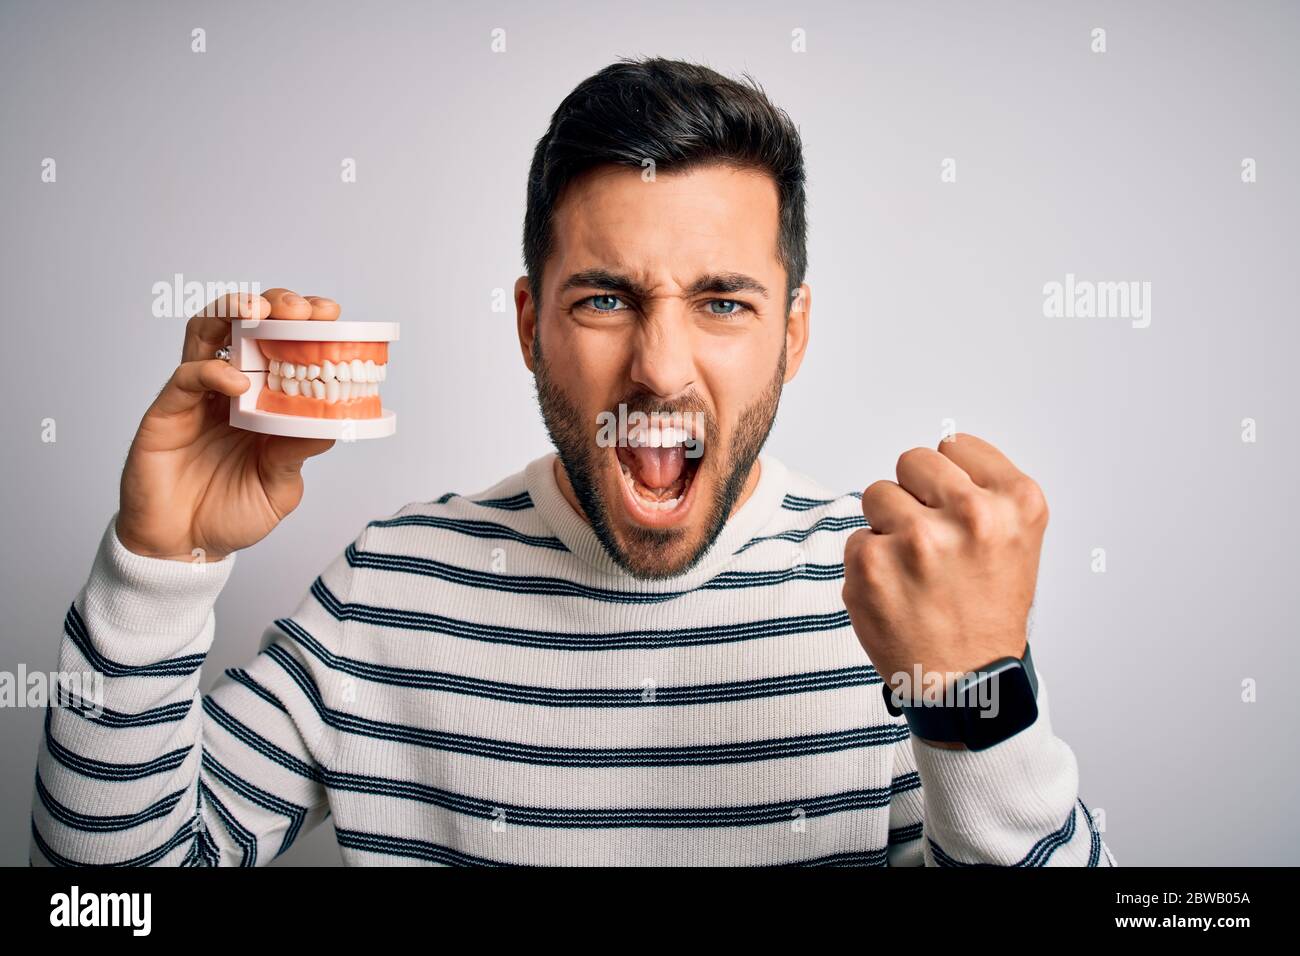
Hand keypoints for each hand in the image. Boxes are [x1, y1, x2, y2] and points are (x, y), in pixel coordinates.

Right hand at [116, 288, 339, 561]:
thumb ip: (298, 452)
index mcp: (263, 400)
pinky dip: (213, 370)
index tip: (331, 314)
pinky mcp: (167, 412)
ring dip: (233, 310)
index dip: (306, 324)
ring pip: (206, 330)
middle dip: (274, 304)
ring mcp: (196, 396)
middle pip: (246, 323)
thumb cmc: (230, 514)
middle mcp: (230, 388)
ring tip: (260, 310)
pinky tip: (237, 382)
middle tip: (300, 308)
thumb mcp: (279, 485)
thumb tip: (331, 421)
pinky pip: (186, 376)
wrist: (183, 550)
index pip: (283, 345)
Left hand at [842, 433, 1048, 719]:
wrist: (968, 682)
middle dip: (914, 495)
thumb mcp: (1018, 539)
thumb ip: (984, 488)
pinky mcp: (873, 565)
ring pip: (877, 494)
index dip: (949, 481)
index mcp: (1016, 503)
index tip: (956, 513)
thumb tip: (939, 451)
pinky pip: (856, 538)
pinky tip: (896, 592)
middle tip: (931, 542)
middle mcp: (972, 516)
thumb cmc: (988, 611)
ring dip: (888, 527)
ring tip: (914, 568)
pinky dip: (869, 564)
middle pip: (912, 461)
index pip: (955, 445)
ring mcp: (919, 539)